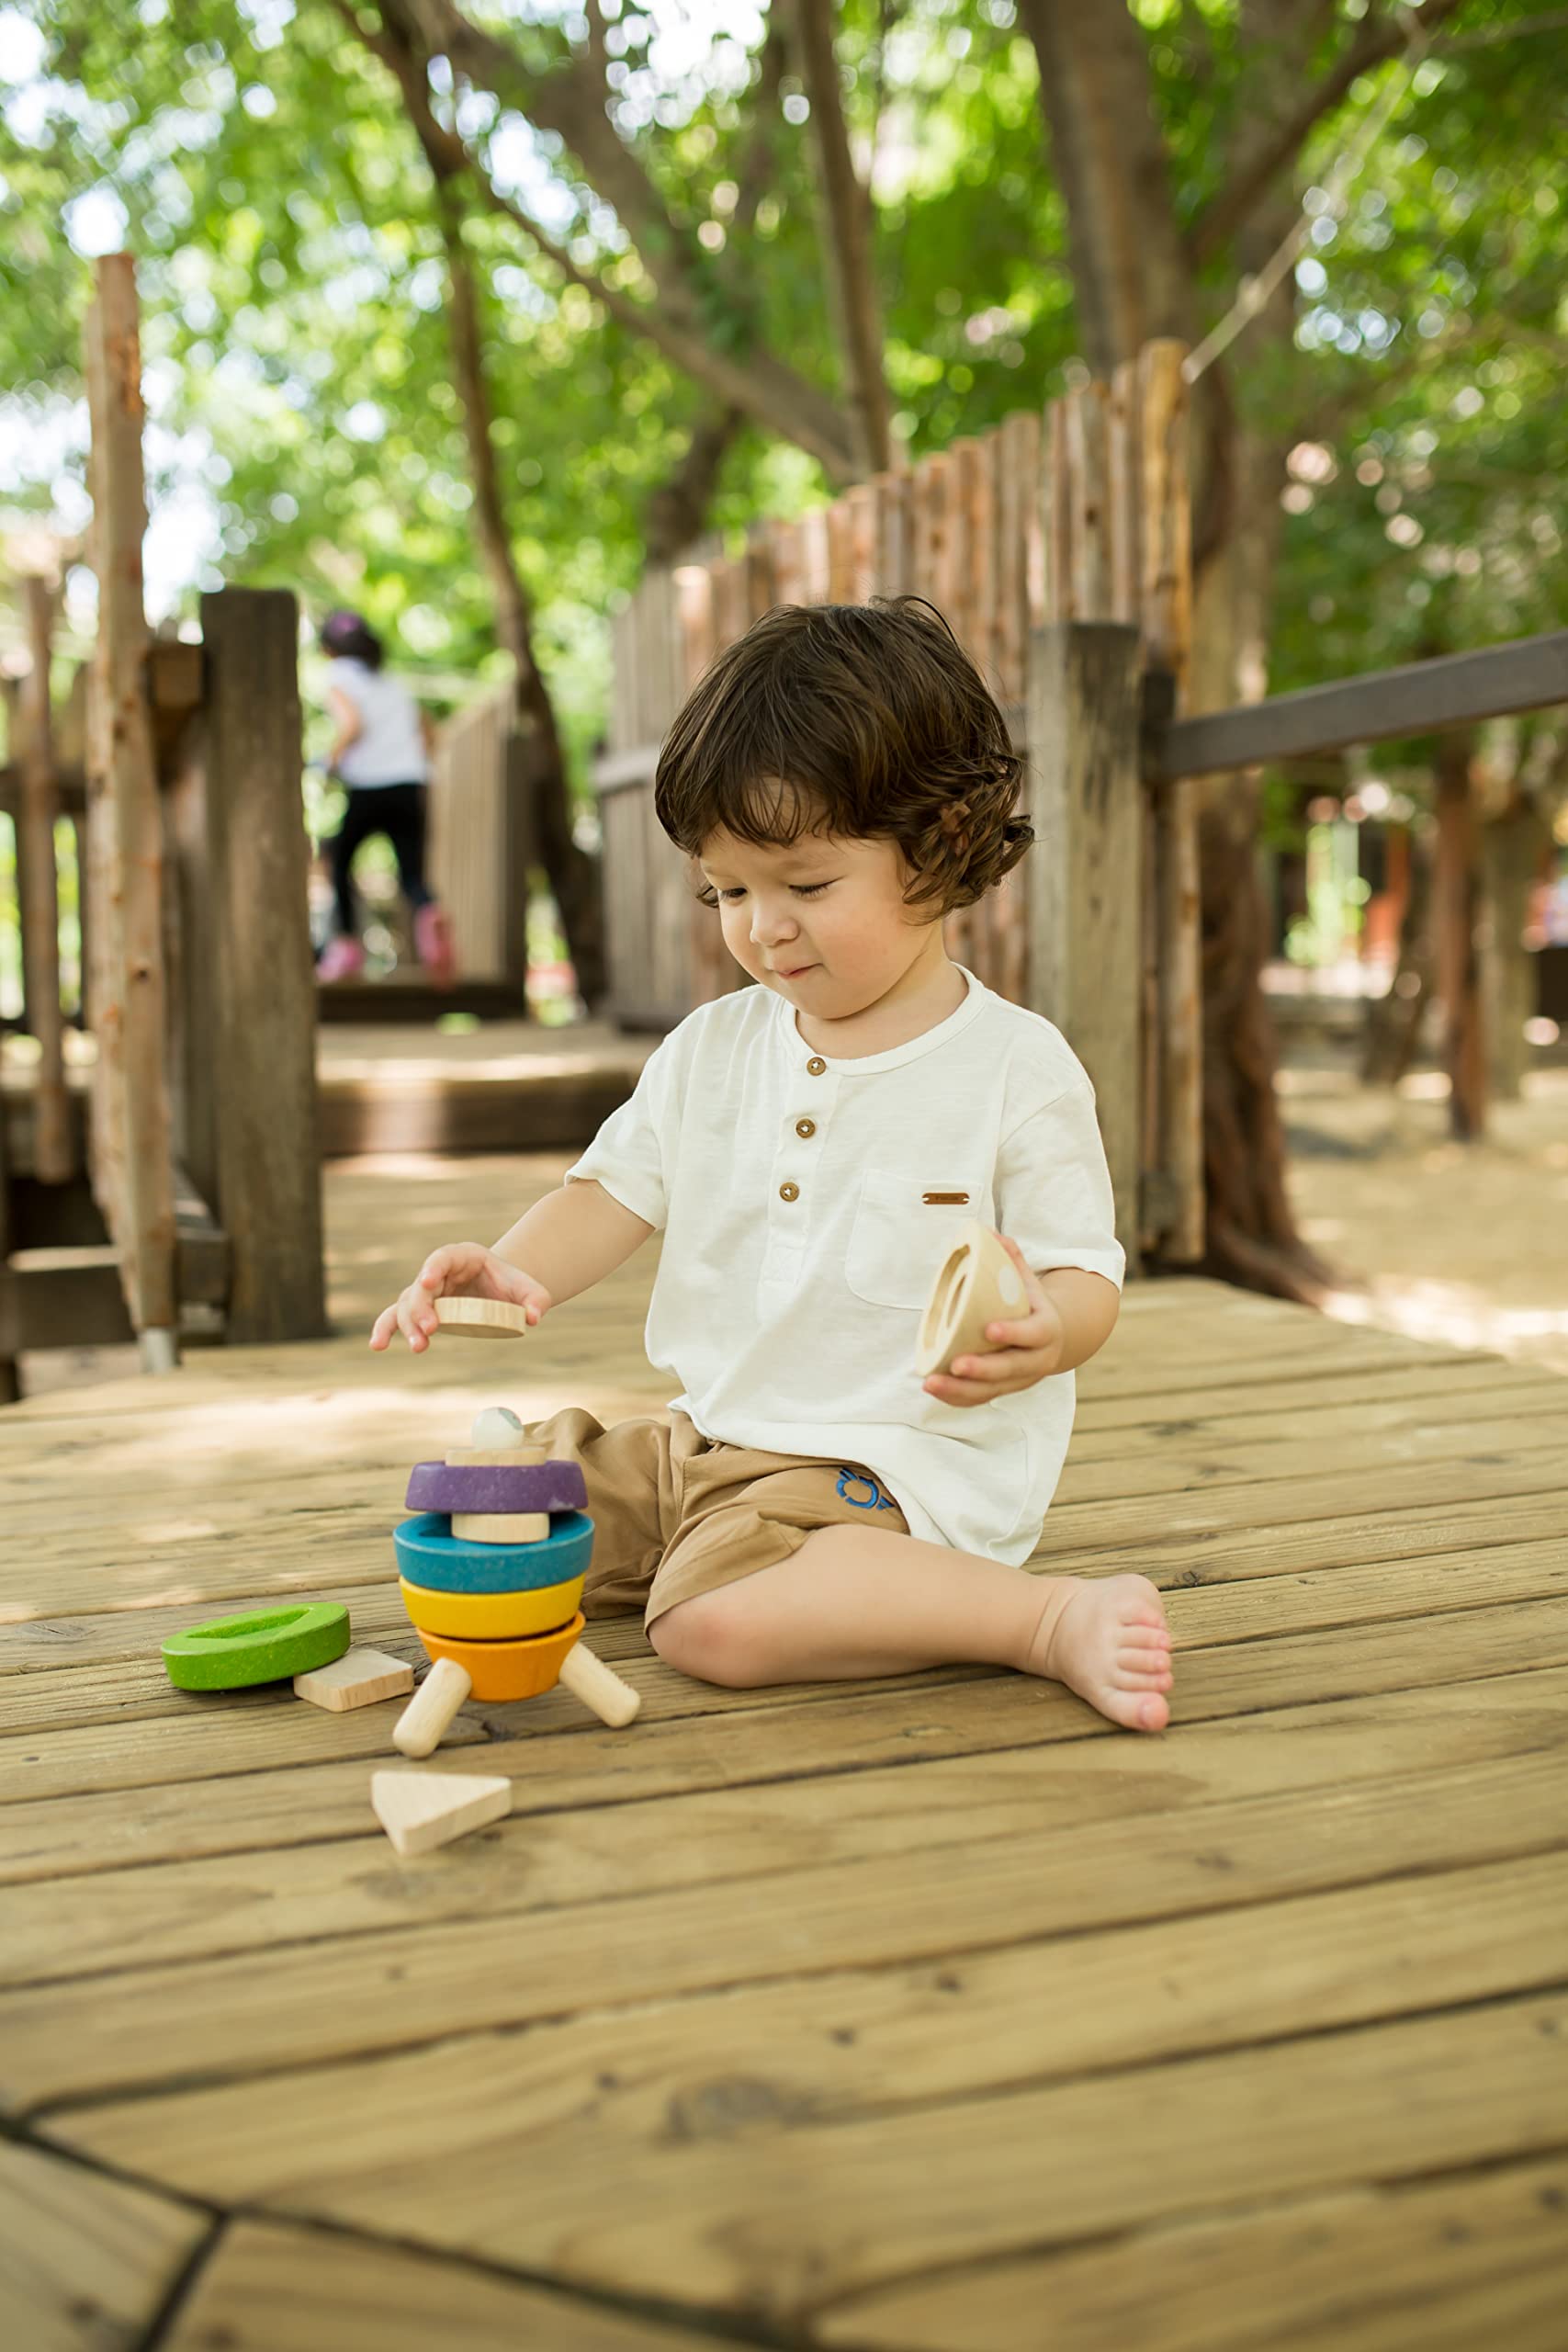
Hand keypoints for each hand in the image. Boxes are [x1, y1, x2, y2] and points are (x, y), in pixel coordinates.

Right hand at [369, 1244, 551, 1352]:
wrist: (501, 1291)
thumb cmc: (513, 1286)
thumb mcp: (530, 1290)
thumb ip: (536, 1300)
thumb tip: (532, 1318)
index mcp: (463, 1256)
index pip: (443, 1257)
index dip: (433, 1267)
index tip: (427, 1280)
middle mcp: (440, 1272)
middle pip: (421, 1286)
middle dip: (422, 1308)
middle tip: (431, 1330)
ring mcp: (427, 1292)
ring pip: (407, 1304)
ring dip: (407, 1325)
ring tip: (419, 1347)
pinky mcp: (422, 1311)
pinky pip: (397, 1317)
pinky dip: (386, 1329)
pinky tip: (377, 1345)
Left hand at [921, 1231, 1065, 1406]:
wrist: (1055, 1339)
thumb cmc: (1031, 1305)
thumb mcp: (1028, 1281)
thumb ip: (1011, 1258)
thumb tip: (988, 1232)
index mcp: (1046, 1330)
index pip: (1032, 1333)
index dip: (1013, 1333)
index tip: (988, 1329)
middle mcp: (1037, 1360)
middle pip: (1011, 1369)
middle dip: (982, 1369)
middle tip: (955, 1364)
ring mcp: (1021, 1379)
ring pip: (992, 1390)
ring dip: (961, 1389)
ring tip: (931, 1382)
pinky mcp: (1005, 1390)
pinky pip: (980, 1399)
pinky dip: (957, 1397)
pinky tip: (933, 1388)